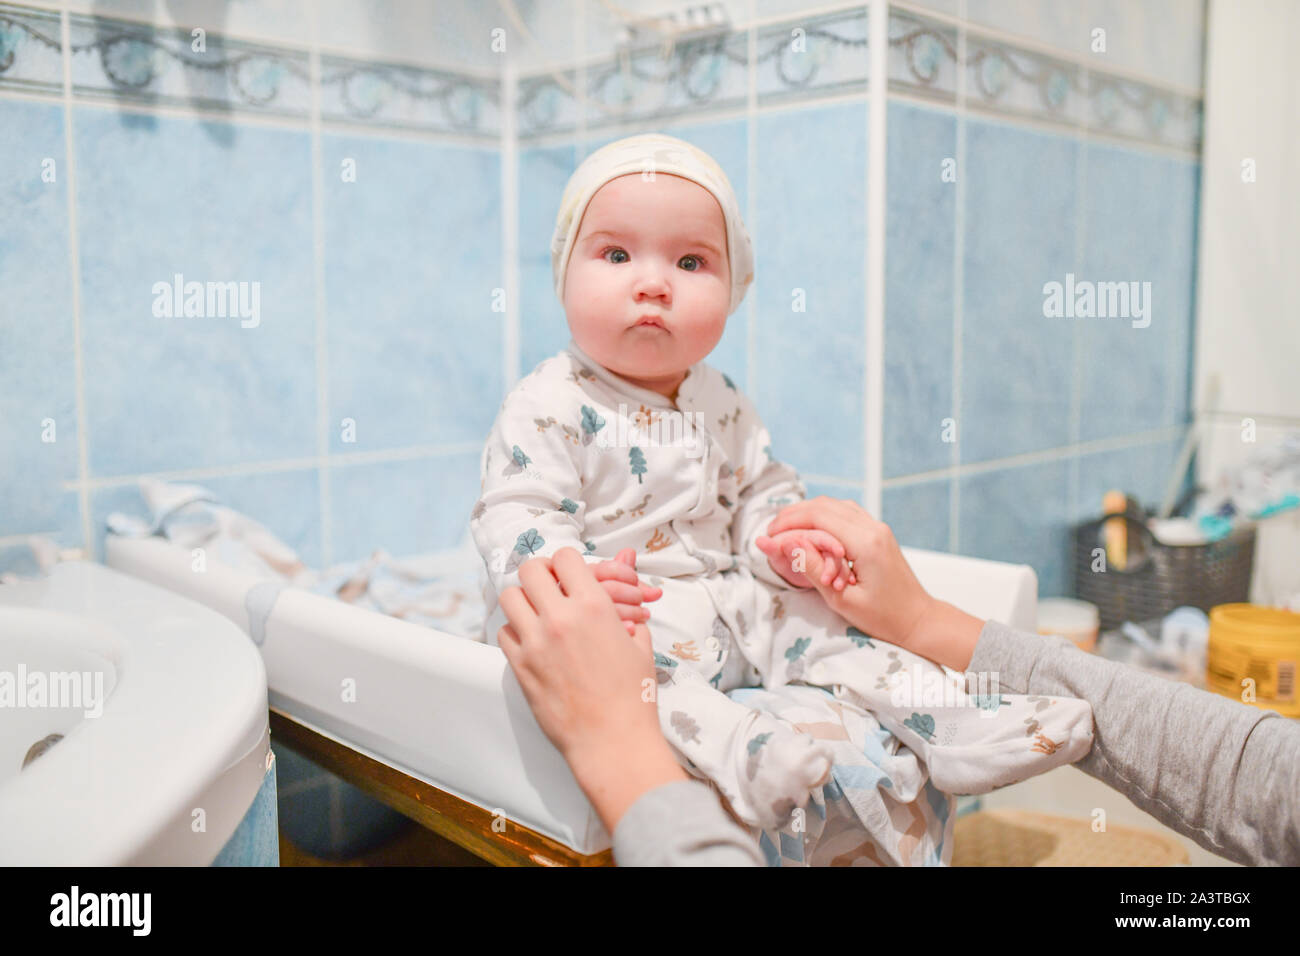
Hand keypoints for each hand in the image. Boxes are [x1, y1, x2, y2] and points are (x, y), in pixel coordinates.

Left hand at [497, 548, 687, 832]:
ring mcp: (536, 642)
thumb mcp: (640, 644)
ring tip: (536, 612)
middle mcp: (560, 618)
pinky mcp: (520, 666)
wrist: (613, 740)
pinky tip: (531, 640)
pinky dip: (515, 631)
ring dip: (522, 600)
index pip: (565, 558)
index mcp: (594, 606)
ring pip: (510, 598)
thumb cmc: (634, 695)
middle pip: (530, 570)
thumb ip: (628, 608)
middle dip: (540, 574)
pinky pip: (504, 633)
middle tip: (549, 586)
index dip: (567, 563)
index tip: (569, 574)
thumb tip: (627, 580)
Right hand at [765, 497, 982, 670]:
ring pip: (835, 505)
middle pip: (824, 505)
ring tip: (785, 530)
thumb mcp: (841, 599)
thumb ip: (811, 568)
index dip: (788, 522)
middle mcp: (873, 528)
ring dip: (807, 513)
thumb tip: (782, 544)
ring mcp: (878, 527)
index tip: (768, 537)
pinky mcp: (878, 532)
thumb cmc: (883, 617)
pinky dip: (823, 516)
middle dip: (793, 515)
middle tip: (771, 533)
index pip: (818, 517)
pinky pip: (846, 512)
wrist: (918, 619)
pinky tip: (809, 529)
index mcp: (865, 543)